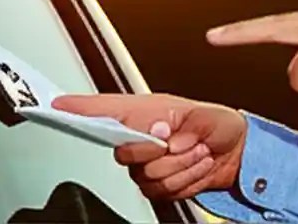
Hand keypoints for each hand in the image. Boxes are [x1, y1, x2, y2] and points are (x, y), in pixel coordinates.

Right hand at [51, 93, 246, 199]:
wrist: (237, 154)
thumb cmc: (220, 126)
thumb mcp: (207, 115)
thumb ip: (180, 122)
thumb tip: (157, 133)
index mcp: (147, 111)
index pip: (106, 109)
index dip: (80, 108)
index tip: (60, 104)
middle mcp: (141, 137)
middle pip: (124, 152)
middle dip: (159, 150)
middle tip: (182, 141)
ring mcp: (147, 163)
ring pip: (148, 175)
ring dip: (182, 165)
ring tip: (197, 151)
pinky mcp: (157, 184)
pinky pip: (162, 192)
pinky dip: (186, 180)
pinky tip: (196, 166)